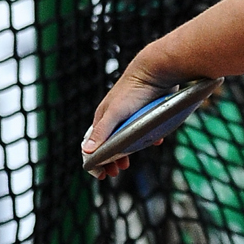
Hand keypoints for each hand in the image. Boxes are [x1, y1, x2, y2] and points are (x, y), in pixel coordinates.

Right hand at [80, 63, 180, 179]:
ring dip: (125, 152)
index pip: (91, 142)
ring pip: (125, 136)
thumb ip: (103, 132)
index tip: (100, 174)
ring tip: (127, 163)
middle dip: (109, 159)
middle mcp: (114, 115)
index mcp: (103, 117)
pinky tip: (154, 142)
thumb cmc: (134, 89)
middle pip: (107, 141)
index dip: (93, 160)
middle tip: (115, 172)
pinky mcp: (146, 110)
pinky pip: (144, 128)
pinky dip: (146, 138)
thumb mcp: (116, 113)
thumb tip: (86, 152)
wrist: (157, 69)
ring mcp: (130, 113)